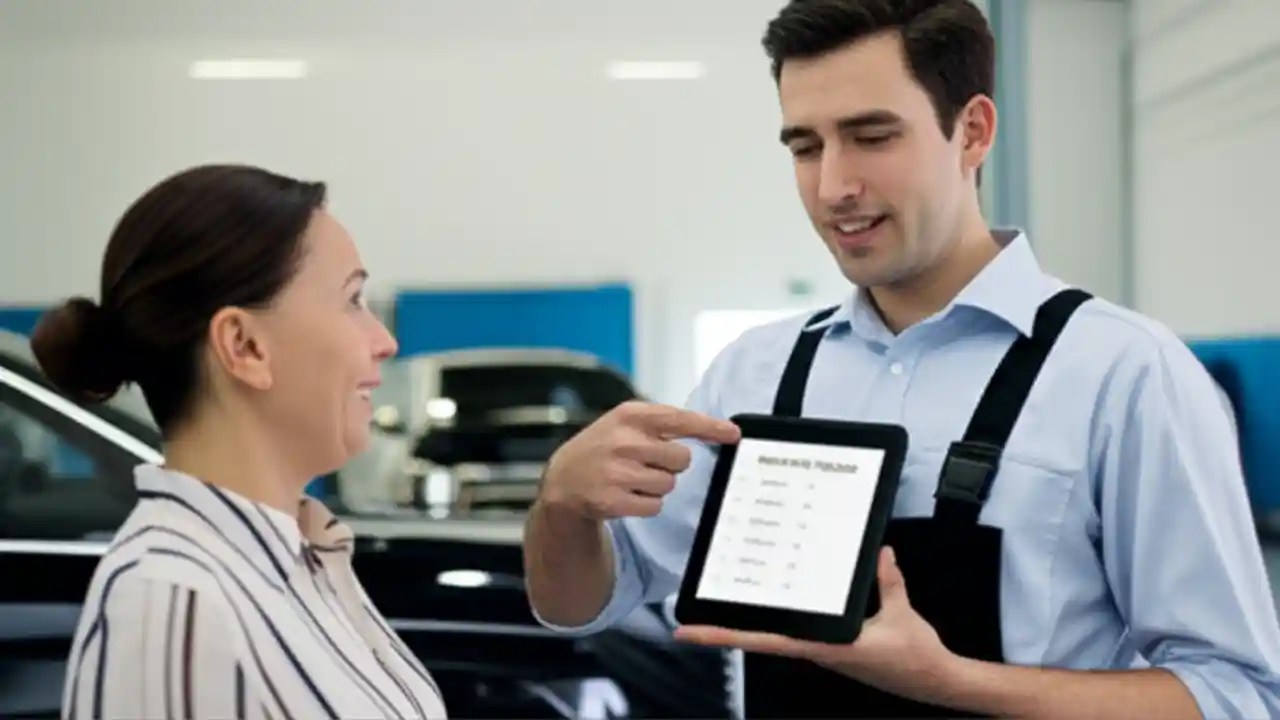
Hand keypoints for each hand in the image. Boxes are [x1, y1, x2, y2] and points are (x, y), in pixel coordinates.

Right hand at [539, 400, 740, 519]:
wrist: (563, 480)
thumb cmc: (603, 448)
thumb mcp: (625, 423)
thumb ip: (663, 424)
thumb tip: (715, 430)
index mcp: (630, 415)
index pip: (680, 419)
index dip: (711, 427)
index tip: (734, 434)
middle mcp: (624, 441)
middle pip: (682, 458)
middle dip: (671, 464)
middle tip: (647, 463)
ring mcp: (617, 472)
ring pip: (669, 484)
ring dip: (657, 485)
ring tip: (632, 479)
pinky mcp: (614, 501)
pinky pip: (655, 506)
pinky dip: (646, 504)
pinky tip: (626, 494)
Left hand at [674, 547, 958, 704]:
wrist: (933, 682)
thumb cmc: (915, 655)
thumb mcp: (901, 614)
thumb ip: (888, 582)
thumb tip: (881, 553)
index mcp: (825, 648)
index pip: (765, 641)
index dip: (726, 635)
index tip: (691, 632)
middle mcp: (816, 652)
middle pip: (761, 640)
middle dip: (725, 631)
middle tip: (687, 622)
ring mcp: (822, 651)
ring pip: (776, 637)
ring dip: (749, 626)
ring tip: (721, 609)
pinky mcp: (833, 648)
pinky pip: (796, 633)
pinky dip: (778, 621)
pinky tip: (774, 604)